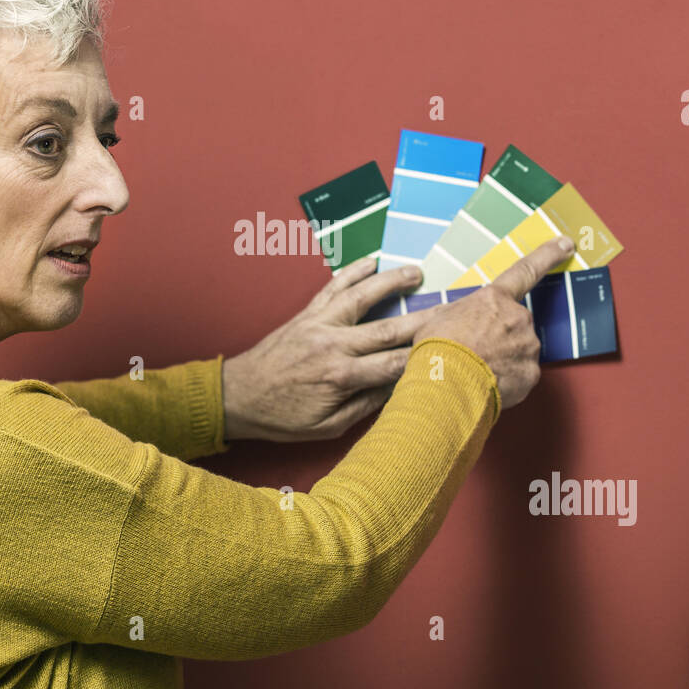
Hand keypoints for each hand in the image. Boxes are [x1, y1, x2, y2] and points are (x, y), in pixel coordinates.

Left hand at [221, 257, 439, 441]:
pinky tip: (371, 262)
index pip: (394, 364)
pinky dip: (352, 272)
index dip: (424, 355)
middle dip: (423, 317)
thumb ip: (365, 406)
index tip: (451, 346)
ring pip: (362, 296)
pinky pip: (333, 287)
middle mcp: (333, 344)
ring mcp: (319, 324)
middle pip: (388, 328)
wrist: (237, 396)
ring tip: (416, 273)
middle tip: (451, 307)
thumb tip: (399, 388)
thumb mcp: (327, 426)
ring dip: (391, 282)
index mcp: (341, 377)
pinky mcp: (306, 314)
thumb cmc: (282, 417)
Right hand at [412, 237, 573, 408]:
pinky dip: (508, 380)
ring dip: (503, 359)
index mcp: (494, 299)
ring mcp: (527, 347)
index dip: (548, 255)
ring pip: (520, 350)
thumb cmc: (436, 350)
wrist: (445, 385)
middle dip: (500, 336)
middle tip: (475, 351)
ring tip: (476, 372)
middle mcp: (517, 318)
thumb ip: (454, 314)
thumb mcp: (435, 319)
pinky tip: (487, 385)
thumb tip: (454, 319)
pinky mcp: (530, 374)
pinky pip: (521, 375)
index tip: (566, 244)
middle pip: (515, 324)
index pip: (525, 271)